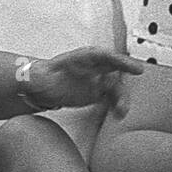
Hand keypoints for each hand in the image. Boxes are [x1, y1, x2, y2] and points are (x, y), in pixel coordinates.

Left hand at [28, 47, 144, 112]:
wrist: (44, 87)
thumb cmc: (45, 75)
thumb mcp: (42, 74)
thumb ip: (41, 76)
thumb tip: (35, 77)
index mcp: (87, 57)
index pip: (108, 57)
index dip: (123, 62)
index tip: (136, 69)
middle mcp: (96, 67)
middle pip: (117, 73)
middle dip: (125, 86)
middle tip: (127, 97)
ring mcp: (99, 80)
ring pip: (117, 88)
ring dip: (122, 99)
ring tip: (121, 111)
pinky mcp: (99, 93)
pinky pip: (113, 98)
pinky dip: (118, 106)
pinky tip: (118, 114)